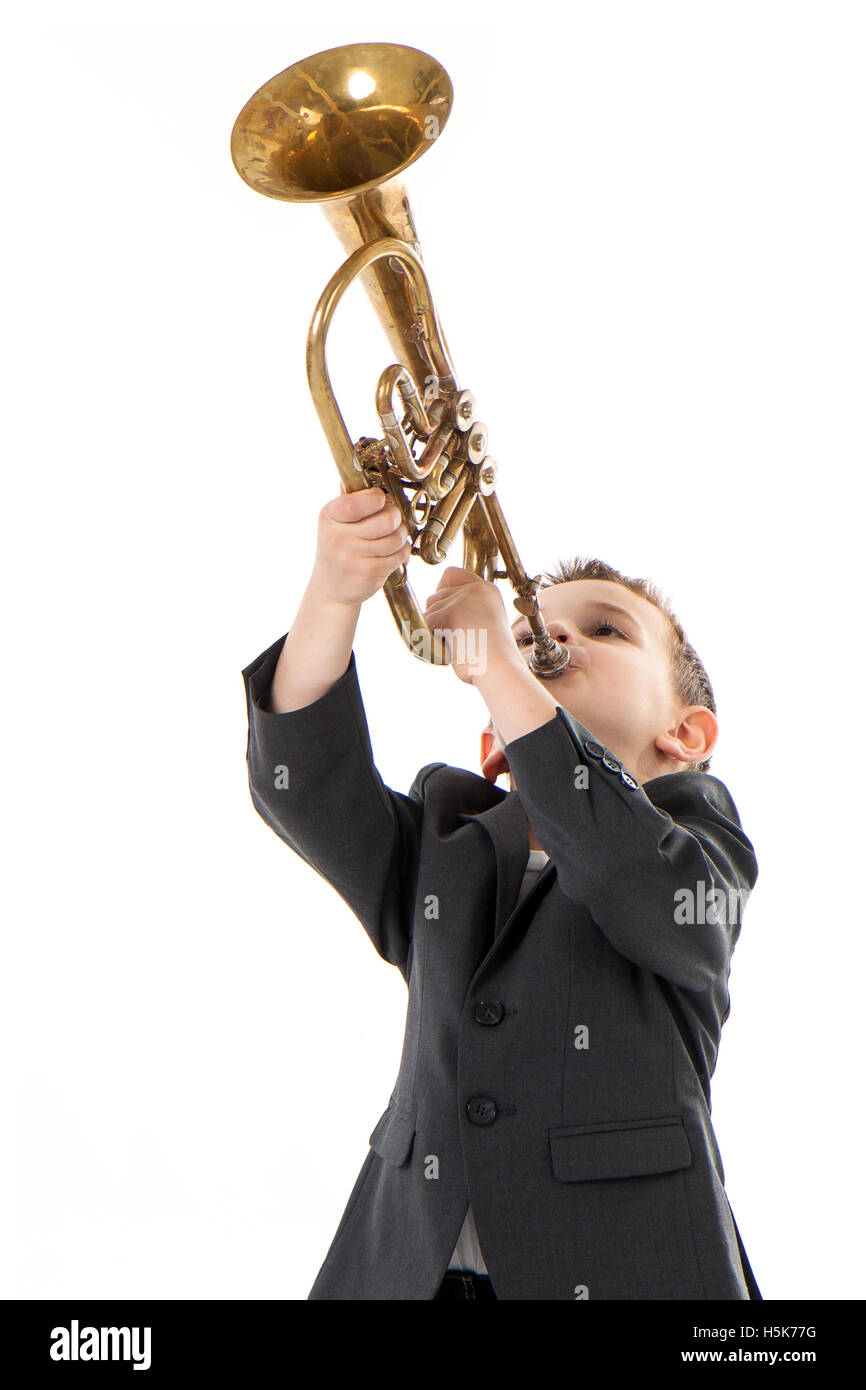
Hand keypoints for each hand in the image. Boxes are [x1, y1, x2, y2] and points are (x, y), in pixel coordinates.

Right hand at [308, 484, 410, 606]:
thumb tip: (362, 470)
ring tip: (391, 538)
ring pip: (396, 537)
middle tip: (391, 522)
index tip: (379, 502)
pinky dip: (401, 553)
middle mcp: (339, 535)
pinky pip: (399, 555)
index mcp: (329, 515)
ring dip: (400, 537)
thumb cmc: (337, 550)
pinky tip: (390, 554)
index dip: (380, 499)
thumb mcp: (335, 522)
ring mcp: (353, 556)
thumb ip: (349, 500)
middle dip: (395, 518)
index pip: (366, 499)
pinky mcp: (369, 572)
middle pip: (387, 518)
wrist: (331, 589)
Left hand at [422, 567, 516, 682]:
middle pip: (435, 596)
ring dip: (434, 632)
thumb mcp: (483, 625)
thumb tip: (434, 609)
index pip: (451, 574)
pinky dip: (429, 641)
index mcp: (486, 591)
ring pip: (428, 612)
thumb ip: (465, 611)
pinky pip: (424, 625)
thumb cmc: (490, 658)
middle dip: (437, 618)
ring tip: (456, 646)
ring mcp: (463, 597)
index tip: (448, 615)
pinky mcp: (450, 610)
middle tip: (456, 639)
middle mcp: (475, 589)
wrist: (499, 669)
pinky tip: (448, 649)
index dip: (443, 593)